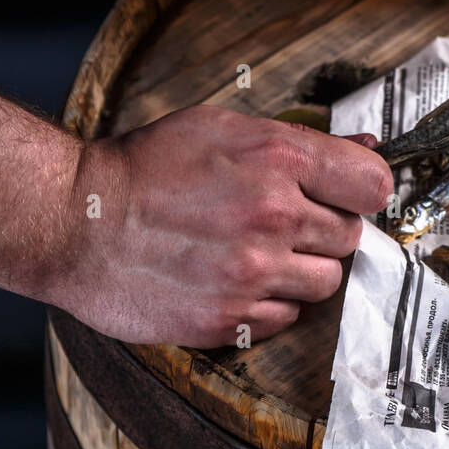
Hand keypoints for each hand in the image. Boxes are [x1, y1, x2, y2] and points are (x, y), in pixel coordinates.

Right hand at [58, 107, 391, 345]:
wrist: (74, 220)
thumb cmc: (145, 166)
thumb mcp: (222, 127)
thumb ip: (299, 139)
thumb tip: (367, 146)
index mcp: (277, 158)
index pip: (374, 184)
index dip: (365, 189)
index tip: (351, 193)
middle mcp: (273, 216)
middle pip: (351, 236)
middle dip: (326, 228)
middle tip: (286, 219)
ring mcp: (252, 274)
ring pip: (326, 282)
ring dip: (302, 269)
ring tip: (257, 250)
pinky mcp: (229, 321)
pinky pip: (285, 317)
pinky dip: (270, 303)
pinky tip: (236, 280)